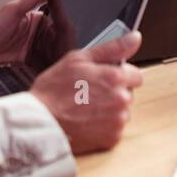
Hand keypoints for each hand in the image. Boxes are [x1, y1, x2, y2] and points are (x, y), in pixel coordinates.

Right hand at [31, 30, 144, 153]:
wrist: (41, 121)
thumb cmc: (54, 90)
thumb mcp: (78, 59)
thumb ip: (112, 48)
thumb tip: (135, 38)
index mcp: (115, 78)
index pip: (136, 75)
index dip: (119, 75)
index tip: (105, 78)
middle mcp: (121, 100)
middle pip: (128, 93)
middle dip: (113, 92)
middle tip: (89, 93)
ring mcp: (117, 121)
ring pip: (121, 112)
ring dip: (110, 110)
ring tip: (86, 108)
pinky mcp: (111, 139)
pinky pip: (114, 129)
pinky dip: (104, 126)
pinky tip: (87, 120)